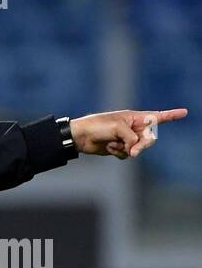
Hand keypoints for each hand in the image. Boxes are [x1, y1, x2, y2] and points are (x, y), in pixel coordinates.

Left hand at [71, 109, 187, 158]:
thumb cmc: (99, 126)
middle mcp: (134, 128)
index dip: (172, 115)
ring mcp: (127, 139)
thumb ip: (131, 137)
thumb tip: (135, 149)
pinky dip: (118, 153)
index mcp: (136, 117)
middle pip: (149, 139)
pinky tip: (108, 147)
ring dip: (126, 149)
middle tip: (134, 151)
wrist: (81, 136)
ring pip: (138, 149)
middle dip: (142, 145)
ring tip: (113, 144)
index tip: (185, 112)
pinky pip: (126, 155)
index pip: (158, 116)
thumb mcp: (118, 128)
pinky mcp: (119, 148)